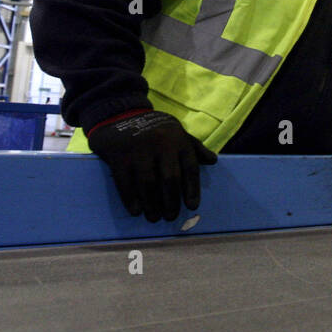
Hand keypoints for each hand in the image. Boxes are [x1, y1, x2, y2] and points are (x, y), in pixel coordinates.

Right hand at [87, 110, 217, 221]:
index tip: (192, 206)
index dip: (192, 189)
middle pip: (170, 179)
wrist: (119, 113)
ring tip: (154, 217)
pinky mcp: (119, 156)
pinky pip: (126, 182)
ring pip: (148, 183)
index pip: (190, 168)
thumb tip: (213, 161)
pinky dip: (131, 199)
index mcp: (178, 140)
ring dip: (152, 204)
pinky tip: (136, 211)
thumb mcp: (177, 131)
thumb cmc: (153, 128)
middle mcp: (161, 144)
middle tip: (171, 217)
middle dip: (171, 201)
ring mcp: (139, 150)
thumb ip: (195, 147)